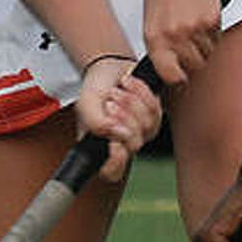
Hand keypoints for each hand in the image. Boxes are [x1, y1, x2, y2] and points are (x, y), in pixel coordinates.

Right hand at [75, 56, 162, 181]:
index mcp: (100, 149)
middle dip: (122, 117)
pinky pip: (155, 110)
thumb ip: (95, 124)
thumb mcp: (85, 104)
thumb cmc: (95, 90)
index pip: (111, 172)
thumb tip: (119, 135)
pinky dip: (141, 93)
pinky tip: (129, 85)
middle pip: (133, 144)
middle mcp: (122, 145)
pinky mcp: (154, 118)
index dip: (116, 159)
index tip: (114, 140)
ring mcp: (140, 133)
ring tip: (117, 90)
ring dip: (130, 101)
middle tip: (109, 102)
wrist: (110, 69)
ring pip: (146, 126)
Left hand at [142, 0, 221, 85]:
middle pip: (193, 67)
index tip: (180, 74)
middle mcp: (174, 35)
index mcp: (154, 36)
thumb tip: (168, 61)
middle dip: (194, 62)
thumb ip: (159, 41)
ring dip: (206, 47)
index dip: (176, 77)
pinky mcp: (213, 18)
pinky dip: (214, 33)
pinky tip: (204, 19)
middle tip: (191, 49)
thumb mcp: (150, 15)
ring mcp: (195, 28)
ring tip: (197, 30)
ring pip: (208, 54)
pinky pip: (218, 38)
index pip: (169, 74)